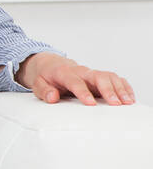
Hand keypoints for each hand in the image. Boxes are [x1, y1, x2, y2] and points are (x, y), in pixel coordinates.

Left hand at [14, 52, 136, 105]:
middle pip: (98, 77)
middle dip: (108, 90)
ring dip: (119, 89)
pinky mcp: (99, 77)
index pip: (75, 82)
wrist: (50, 64)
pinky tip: (129, 98)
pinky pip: (115, 79)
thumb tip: (52, 97)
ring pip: (109, 77)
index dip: (83, 93)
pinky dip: (124, 87)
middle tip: (115, 103)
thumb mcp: (38, 83)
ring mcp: (91, 73)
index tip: (91, 104)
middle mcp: (81, 71)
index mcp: (64, 73)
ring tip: (127, 102)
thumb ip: (44, 91)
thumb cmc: (45, 76)